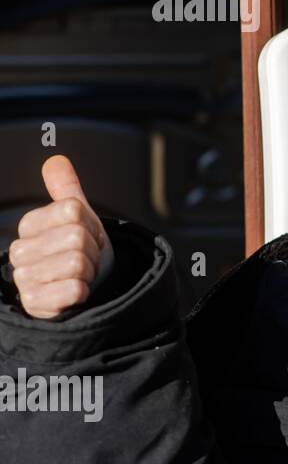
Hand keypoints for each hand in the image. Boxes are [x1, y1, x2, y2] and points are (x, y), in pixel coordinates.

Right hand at [9, 155, 114, 318]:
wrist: (85, 290)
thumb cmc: (81, 252)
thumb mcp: (78, 218)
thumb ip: (66, 189)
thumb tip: (56, 160)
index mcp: (28, 225)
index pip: (73, 210)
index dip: (91, 224)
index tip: (87, 236)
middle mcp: (20, 251)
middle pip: (77, 237)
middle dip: (93, 250)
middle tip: (87, 259)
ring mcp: (24, 278)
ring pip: (77, 263)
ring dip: (89, 272)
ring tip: (81, 275)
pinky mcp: (34, 303)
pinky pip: (74, 289)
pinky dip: (83, 292)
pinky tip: (76, 292)